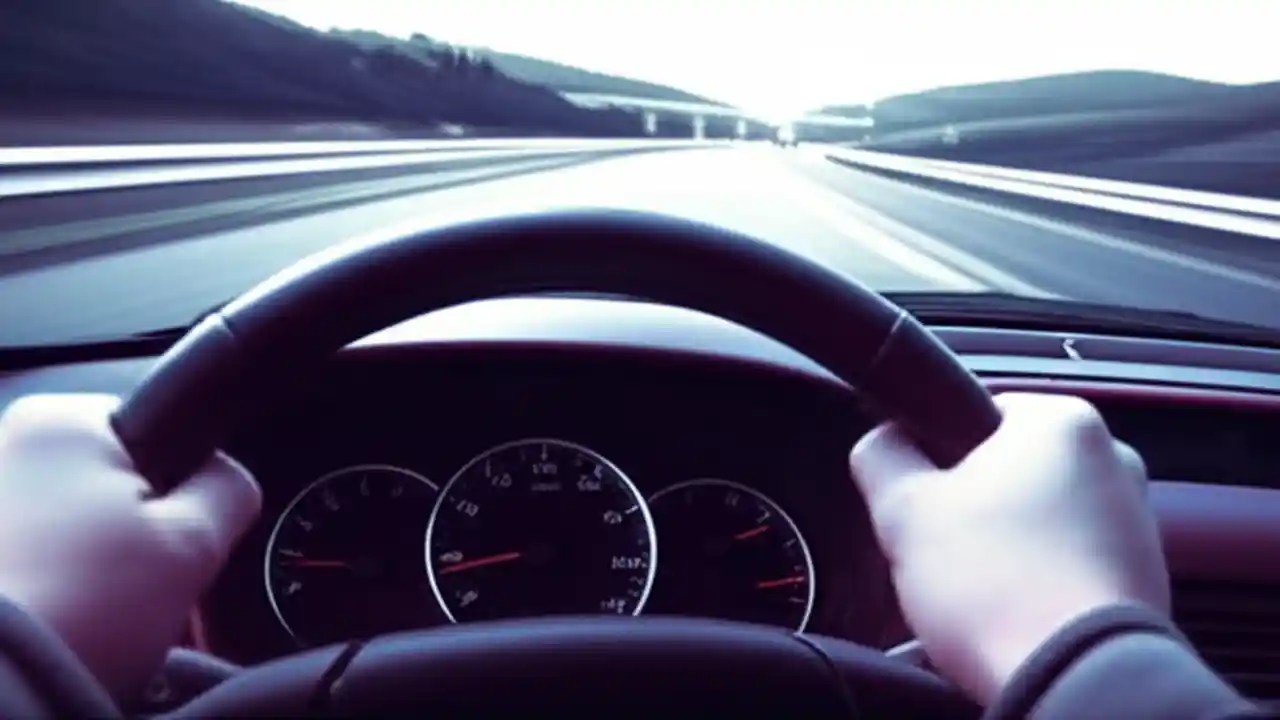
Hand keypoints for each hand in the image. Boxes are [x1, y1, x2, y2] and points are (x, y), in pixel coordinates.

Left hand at [0, 394, 259, 699]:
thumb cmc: (79, 607)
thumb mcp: (192, 544)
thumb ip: (230, 491)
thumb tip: (231, 483)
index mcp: (59, 420)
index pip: (165, 432)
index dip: (191, 491)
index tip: (182, 542)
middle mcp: (2, 444)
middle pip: (115, 484)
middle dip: (139, 536)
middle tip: (145, 590)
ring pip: (72, 529)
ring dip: (96, 568)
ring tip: (99, 617)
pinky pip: (35, 561)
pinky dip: (56, 589)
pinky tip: (64, 625)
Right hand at [849, 393, 1168, 704]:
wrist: (1072, 678)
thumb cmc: (995, 587)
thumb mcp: (903, 509)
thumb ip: (881, 456)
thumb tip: (881, 443)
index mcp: (1061, 420)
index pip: (976, 411)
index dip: (934, 454)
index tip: (918, 495)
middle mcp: (1114, 459)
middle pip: (1011, 469)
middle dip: (973, 505)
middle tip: (940, 544)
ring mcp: (1137, 520)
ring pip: (1041, 518)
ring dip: (1006, 545)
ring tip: (976, 588)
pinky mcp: (1144, 577)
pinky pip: (1070, 563)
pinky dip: (1039, 581)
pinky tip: (1011, 611)